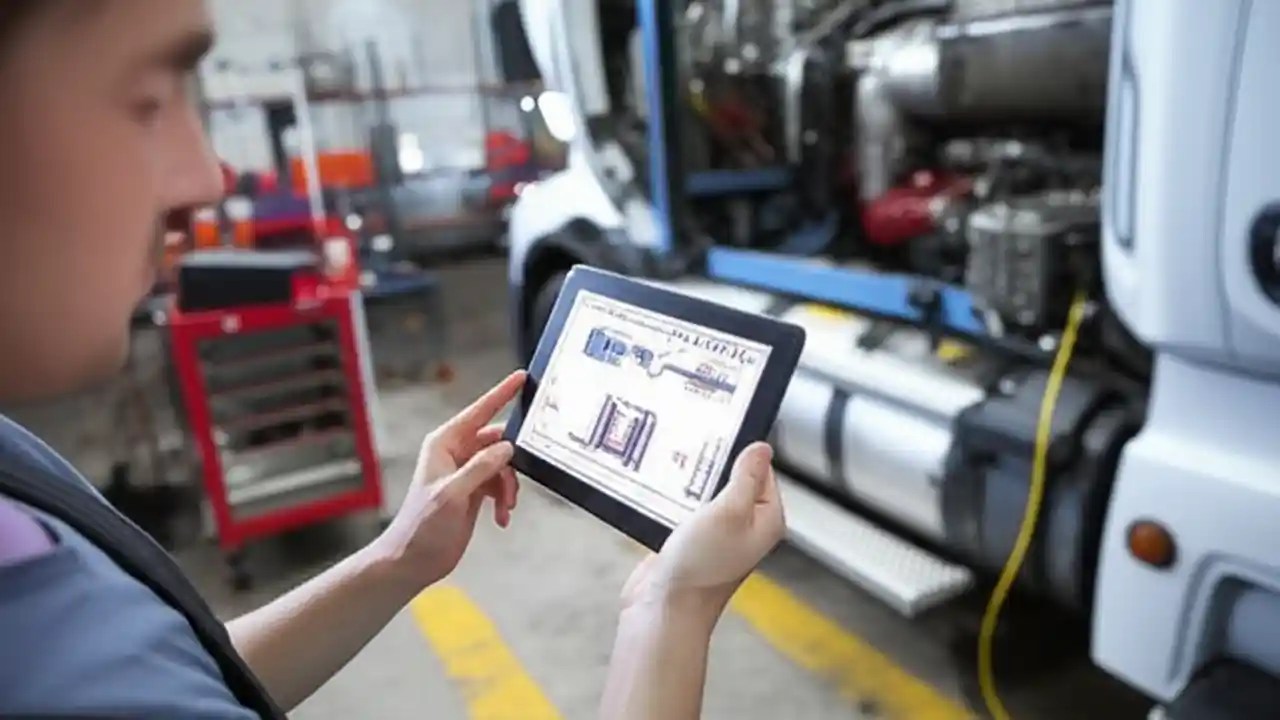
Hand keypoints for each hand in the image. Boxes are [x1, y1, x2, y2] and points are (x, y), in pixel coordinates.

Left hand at [370, 370, 524, 592]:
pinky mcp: (474, 491)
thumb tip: (507, 448)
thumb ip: (481, 468)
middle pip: (498, 441)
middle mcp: (456, 453)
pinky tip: (502, 518)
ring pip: (503, 465)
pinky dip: (505, 500)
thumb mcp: (453, 494)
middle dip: (511, 463)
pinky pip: (500, 484)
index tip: (521, 378)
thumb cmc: (423, 526)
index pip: (479, 411)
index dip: (501, 393)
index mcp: (444, 444)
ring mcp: (466, 472)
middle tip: (514, 484)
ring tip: (506, 508)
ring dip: (509, 487)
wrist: (414, 560)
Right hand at [621, 442, 784, 621]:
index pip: (761, 471)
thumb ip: (746, 477)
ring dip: (689, 482)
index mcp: (765, 519)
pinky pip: (684, 507)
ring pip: (705, 492)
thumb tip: (761, 448)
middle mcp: (744, 526)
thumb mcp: (729, 511)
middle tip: (694, 451)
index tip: (720, 439)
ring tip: (674, 470)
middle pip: (732, 478)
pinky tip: (661, 491)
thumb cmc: (701, 567)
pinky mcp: (689, 539)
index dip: (741, 454)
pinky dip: (673, 498)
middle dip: (712, 465)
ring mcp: (716, 534)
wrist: (664, 607)